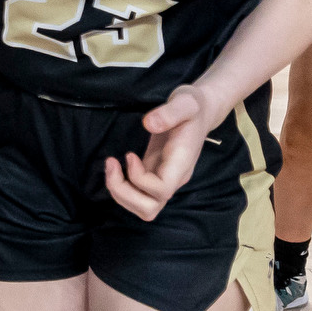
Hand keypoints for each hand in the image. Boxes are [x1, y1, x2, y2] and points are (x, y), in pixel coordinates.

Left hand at [105, 81, 231, 220]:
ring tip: (111, 165)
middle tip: (112, 163)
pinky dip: (121, 187)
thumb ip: (169, 112)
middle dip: (123, 193)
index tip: (129, 155)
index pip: (162, 190)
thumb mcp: (184, 102)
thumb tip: (148, 123)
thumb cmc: (192, 107)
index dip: (140, 179)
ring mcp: (164, 180)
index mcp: (181, 164)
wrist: (200, 111)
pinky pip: (137, 196)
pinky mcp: (154, 176)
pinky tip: (117, 165)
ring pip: (142, 208)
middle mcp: (173, 179)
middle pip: (149, 208)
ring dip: (120, 193)